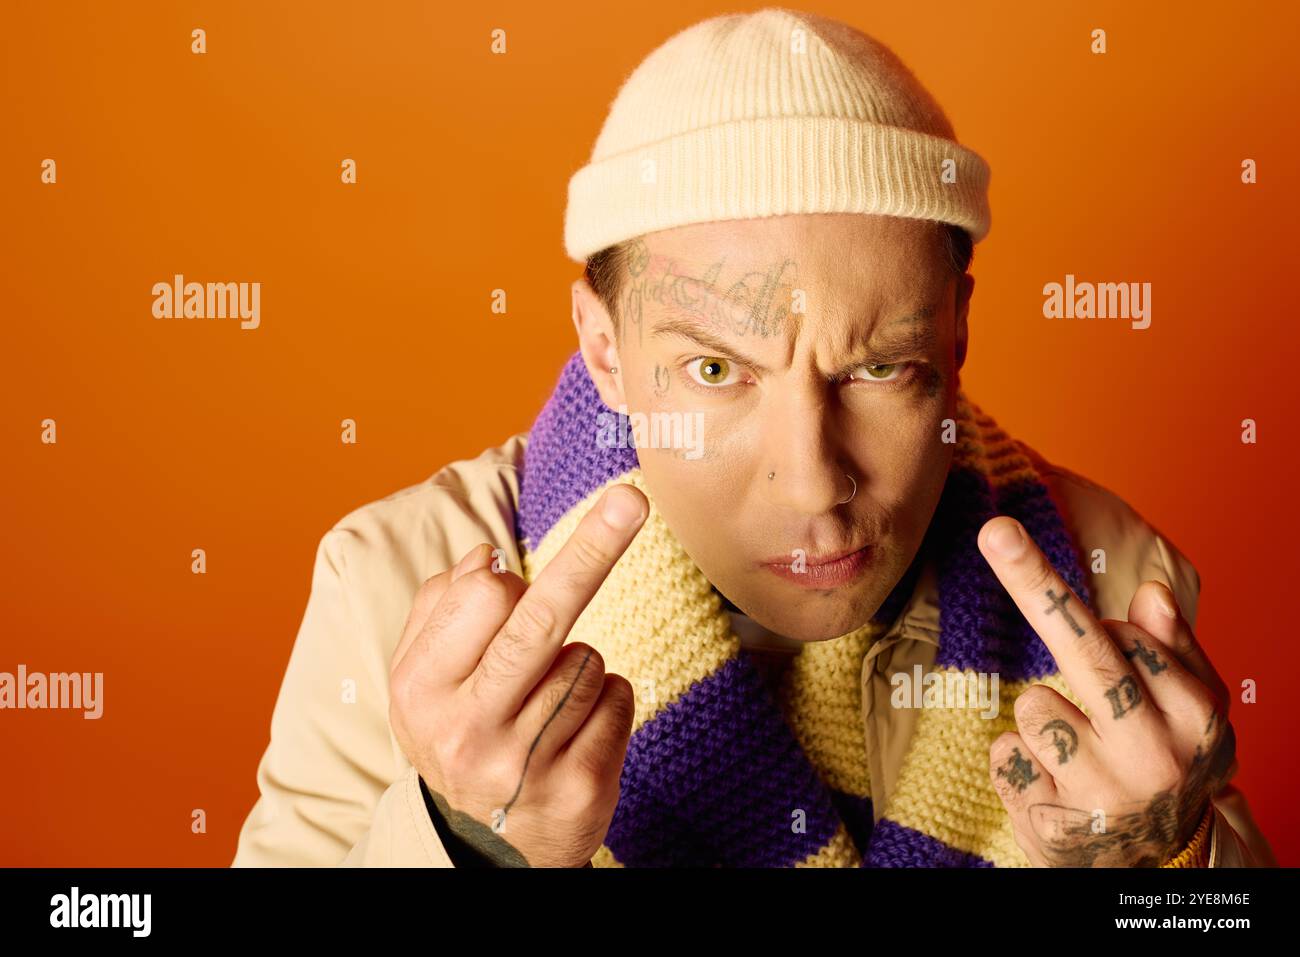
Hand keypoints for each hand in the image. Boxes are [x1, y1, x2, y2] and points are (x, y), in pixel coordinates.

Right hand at [388, 483, 647, 866]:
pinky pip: (618, 696)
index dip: (508, 581)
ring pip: (588, 656)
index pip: (482, 594)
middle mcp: (469, 729)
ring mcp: (527, 762)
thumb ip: (441, 609)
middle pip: (542, 616)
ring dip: (579, 663)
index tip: (521, 560)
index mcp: (422, 690)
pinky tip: (574, 731)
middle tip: (631, 498)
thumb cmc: (460, 734)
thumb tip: (483, 553)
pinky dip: (607, 699)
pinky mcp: (581, 785)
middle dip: (593, 548)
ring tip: (545, 704)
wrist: (484, 850)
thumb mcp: (424, 680)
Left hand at [978, 515, 1235, 866]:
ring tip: (1079, 749)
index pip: (1124, 634)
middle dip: (1036, 585)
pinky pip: (1004, 754)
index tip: (1004, 534)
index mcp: (1195, 717)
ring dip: (1042, 716)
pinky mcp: (1053, 828)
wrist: (1161, 869)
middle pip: (1086, 652)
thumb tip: (1150, 593)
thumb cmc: (1170, 761)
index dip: (1083, 618)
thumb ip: (1173, 650)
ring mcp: (1103, 796)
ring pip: (1033, 704)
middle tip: (996, 532)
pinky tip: (1055, 785)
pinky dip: (1018, 761)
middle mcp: (1155, 756)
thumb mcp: (1194, 709)